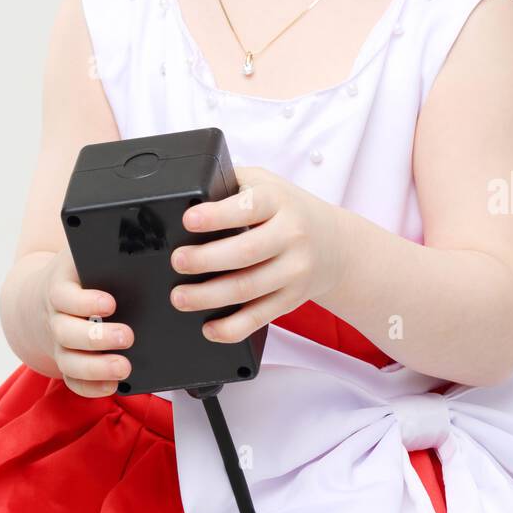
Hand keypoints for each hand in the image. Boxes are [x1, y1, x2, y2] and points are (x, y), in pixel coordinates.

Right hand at [40, 246, 134, 396]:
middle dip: (97, 338)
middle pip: (66, 333)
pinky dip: (92, 388)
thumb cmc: (77, 270)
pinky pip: (73, 382)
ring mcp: (59, 344)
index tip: (111, 303)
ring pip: (69, 362)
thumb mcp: (82, 254)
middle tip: (128, 336)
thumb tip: (141, 236)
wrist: (44, 294)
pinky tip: (114, 386)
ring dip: (97, 367)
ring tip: (125, 366)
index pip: (64, 296)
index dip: (86, 302)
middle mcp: (54, 318)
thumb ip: (103, 249)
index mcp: (58, 287)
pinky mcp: (67, 362)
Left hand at [169, 165, 349, 342]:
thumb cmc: (287, 210)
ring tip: (180, 296)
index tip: (188, 221)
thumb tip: (188, 195)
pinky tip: (209, 328)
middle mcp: (290, 236)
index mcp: (278, 202)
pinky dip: (232, 328)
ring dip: (209, 296)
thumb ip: (232, 184)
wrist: (335, 244)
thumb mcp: (266, 184)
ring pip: (249, 288)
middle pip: (246, 252)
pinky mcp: (291, 299)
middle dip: (206, 259)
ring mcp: (293, 271)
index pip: (248, 207)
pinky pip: (260, 317)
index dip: (217, 215)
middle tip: (178, 261)